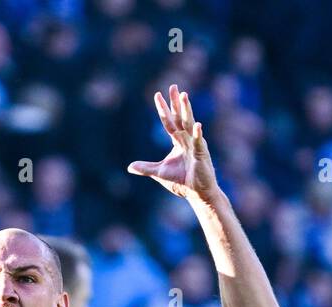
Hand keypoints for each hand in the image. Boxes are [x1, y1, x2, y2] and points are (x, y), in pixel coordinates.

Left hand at [128, 85, 217, 200]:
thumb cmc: (182, 181)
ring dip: (186, 110)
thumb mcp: (159, 173)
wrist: (197, 194)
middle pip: (180, 118)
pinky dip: (197, 134)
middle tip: (173, 87)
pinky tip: (197, 125)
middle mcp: (187, 140)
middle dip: (176, 103)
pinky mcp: (202, 155)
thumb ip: (146, 168)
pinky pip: (199, 142)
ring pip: (189, 124)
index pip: (169, 122)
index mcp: (178, 141)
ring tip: (185, 96)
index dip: (164, 109)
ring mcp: (195, 145)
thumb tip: (130, 167)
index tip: (158, 95)